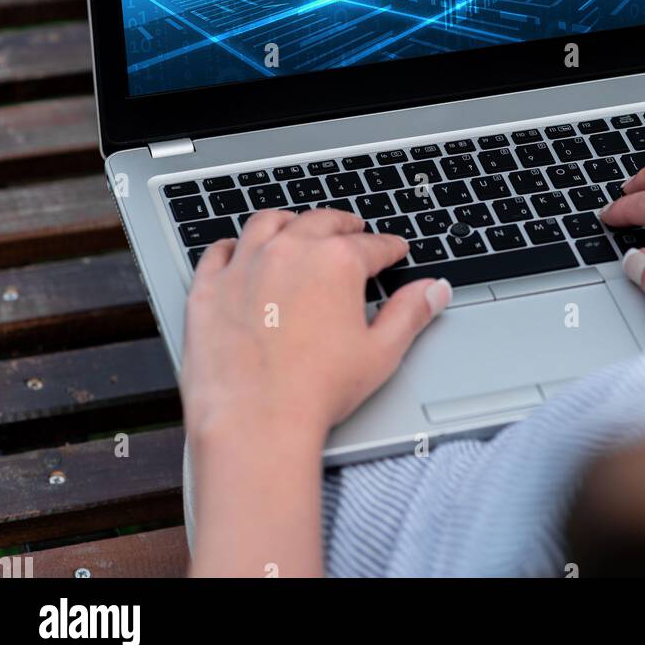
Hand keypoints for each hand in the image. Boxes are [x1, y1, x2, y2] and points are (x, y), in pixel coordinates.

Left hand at [181, 207, 450, 444]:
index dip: (388, 247)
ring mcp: (245, 265)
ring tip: (296, 228)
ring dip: (288, 222)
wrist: (255, 422)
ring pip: (268, 223)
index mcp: (335, 262)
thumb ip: (411, 313)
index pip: (372, 244)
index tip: (393, 250)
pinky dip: (233, 247)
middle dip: (343, 224)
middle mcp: (289, 251)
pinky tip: (239, 252)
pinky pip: (219, 251)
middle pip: (320, 222)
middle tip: (353, 230)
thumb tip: (435, 290)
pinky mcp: (209, 286)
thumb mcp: (381, 353)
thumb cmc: (316, 392)